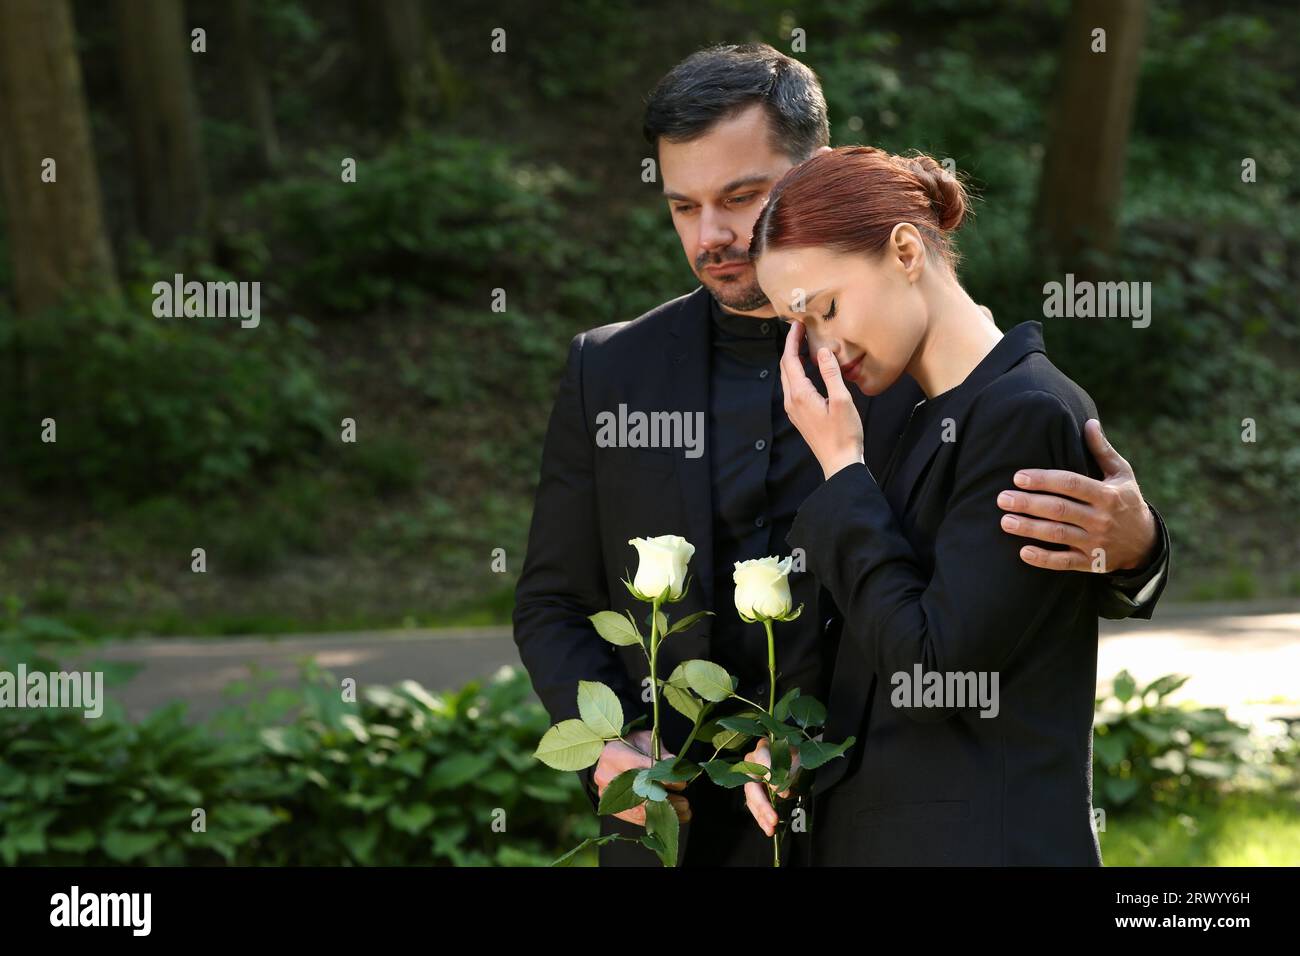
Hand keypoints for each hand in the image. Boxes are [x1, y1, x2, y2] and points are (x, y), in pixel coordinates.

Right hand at [592, 729, 689, 825]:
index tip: (681, 784)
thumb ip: (658, 752)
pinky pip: (635, 818)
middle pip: (639, 793)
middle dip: (665, 800)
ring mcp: (607, 796)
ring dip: (663, 812)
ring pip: (638, 809)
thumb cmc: (631, 745)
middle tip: (685, 803)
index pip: (639, 769)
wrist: (612, 756)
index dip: (661, 778)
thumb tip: (673, 763)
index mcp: (613, 754)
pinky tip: (672, 818)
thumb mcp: (645, 740)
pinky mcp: (613, 809)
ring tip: (683, 813)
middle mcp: (606, 777)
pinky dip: (655, 819)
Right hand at [742, 737, 799, 837]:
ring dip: (761, 815)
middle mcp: (752, 762)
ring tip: (771, 828)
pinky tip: (768, 828)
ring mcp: (750, 777)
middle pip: (752, 784)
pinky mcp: (753, 791)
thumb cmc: (794, 757)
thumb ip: (788, 769)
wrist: (795, 761)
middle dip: (763, 804)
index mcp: (763, 748)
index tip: (781, 792)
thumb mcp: (796, 758)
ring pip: (751, 798)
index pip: (762, 759)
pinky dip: (761, 818)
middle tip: (774, 819)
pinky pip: (754, 806)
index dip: (770, 776)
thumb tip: (780, 791)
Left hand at [779, 321, 863, 479]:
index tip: (797, 324)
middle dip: (791, 347)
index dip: (792, 340)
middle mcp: (791, 401)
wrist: (839, 462)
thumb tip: (822, 351)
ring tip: (805, 344)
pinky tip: (810, 369)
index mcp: (800, 395)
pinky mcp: (799, 414)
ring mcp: (793, 409)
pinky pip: (793, 387)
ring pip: (788, 377)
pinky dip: (798, 372)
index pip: (790, 360)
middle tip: (800, 330)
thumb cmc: (844, 434)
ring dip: (793, 359)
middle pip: (785, 367)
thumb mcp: (842, 400)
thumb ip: (831, 373)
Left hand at [996, 419, 1156, 572]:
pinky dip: (1043, 559)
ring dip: (1030, 529)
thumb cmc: (1126, 501)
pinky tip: (1022, 552)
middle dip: (1029, 504)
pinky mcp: (1090, 563)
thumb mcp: (1121, 474)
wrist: (1145, 543)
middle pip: (1060, 510)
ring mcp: (1095, 543)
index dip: (1044, 480)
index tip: (1018, 477)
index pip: (1071, 484)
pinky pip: (1064, 563)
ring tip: (1005, 521)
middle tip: (1002, 498)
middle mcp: (1101, 519)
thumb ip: (1102, 450)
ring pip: (1058, 535)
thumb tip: (1089, 422)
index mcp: (1107, 495)